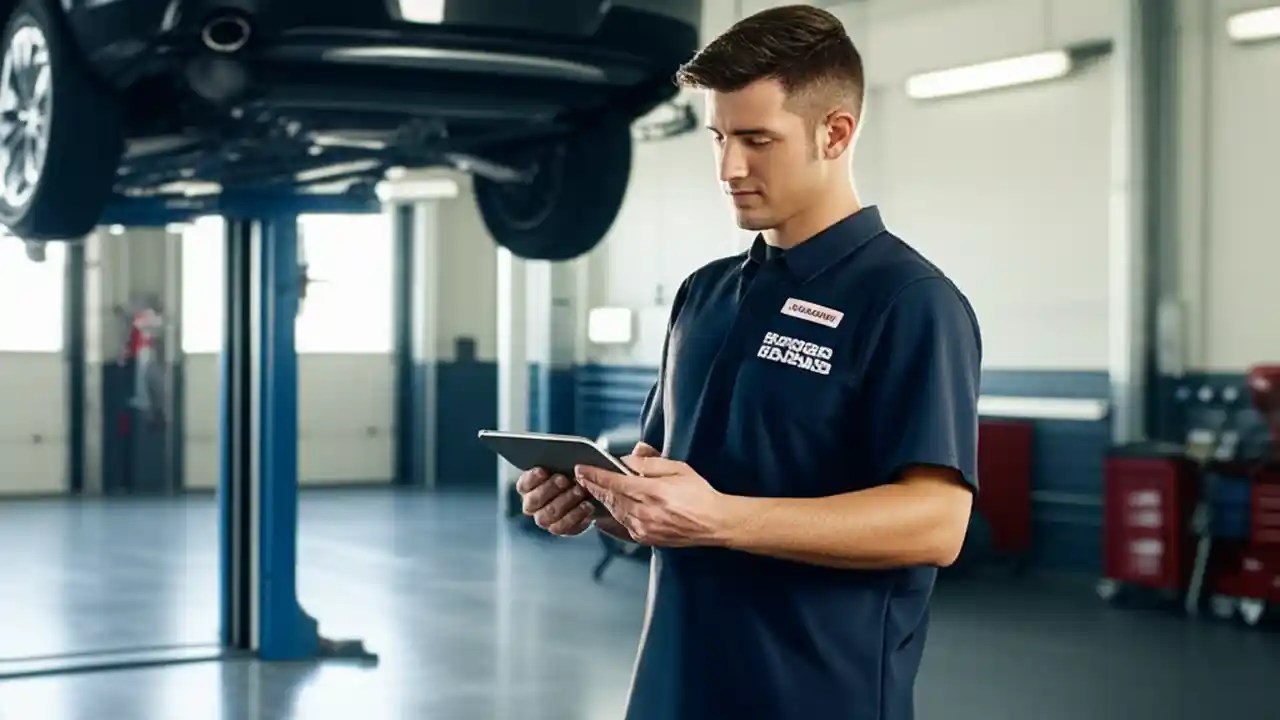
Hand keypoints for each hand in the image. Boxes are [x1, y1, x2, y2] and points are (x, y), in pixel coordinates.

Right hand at [516, 467, 595, 536]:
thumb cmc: (578, 473)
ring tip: (580, 491)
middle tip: (564, 480)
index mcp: (529, 486)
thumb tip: (565, 462)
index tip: (543, 470)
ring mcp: (546, 519)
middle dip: (549, 489)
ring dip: (564, 502)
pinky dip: (575, 516)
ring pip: (546, 516)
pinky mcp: (562, 528)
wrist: (596, 490)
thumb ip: (562, 460)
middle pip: (532, 502)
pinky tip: (587, 505)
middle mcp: (533, 505)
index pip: (523, 484)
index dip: (531, 479)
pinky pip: (563, 528)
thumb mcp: (570, 463)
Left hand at [574, 456, 735, 547]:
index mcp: (651, 491)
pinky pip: (622, 526)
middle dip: (593, 487)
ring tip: (594, 491)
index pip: (612, 482)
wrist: (715, 523)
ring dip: (602, 501)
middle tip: (581, 478)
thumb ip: (650, 462)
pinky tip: (608, 511)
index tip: (581, 469)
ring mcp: (644, 528)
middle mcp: (644, 512)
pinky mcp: (647, 538)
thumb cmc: (699, 494)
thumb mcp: (677, 468)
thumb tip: (629, 458)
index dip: (594, 475)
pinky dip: (613, 516)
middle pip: (609, 498)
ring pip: (614, 512)